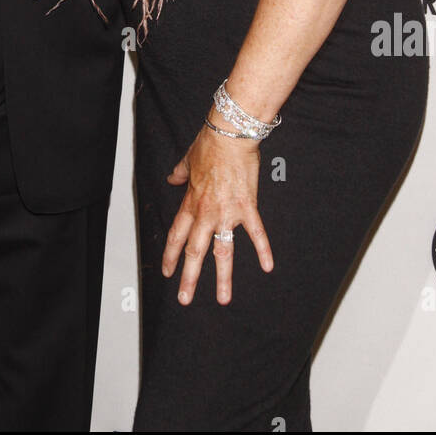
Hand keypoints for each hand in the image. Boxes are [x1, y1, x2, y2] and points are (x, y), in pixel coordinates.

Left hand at [163, 122, 272, 305]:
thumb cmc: (210, 144)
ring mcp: (227, 213)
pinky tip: (267, 266)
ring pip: (222, 251)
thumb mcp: (188, 160)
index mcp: (191, 203)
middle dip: (189, 278)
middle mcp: (206, 213)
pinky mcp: (247, 207)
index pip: (177, 236)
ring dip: (222, 278)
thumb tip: (172, 177)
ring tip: (223, 299)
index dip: (171, 256)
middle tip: (184, 299)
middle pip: (195, 251)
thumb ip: (180, 173)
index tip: (168, 272)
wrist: (230, 135)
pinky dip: (263, 250)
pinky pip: (255, 233)